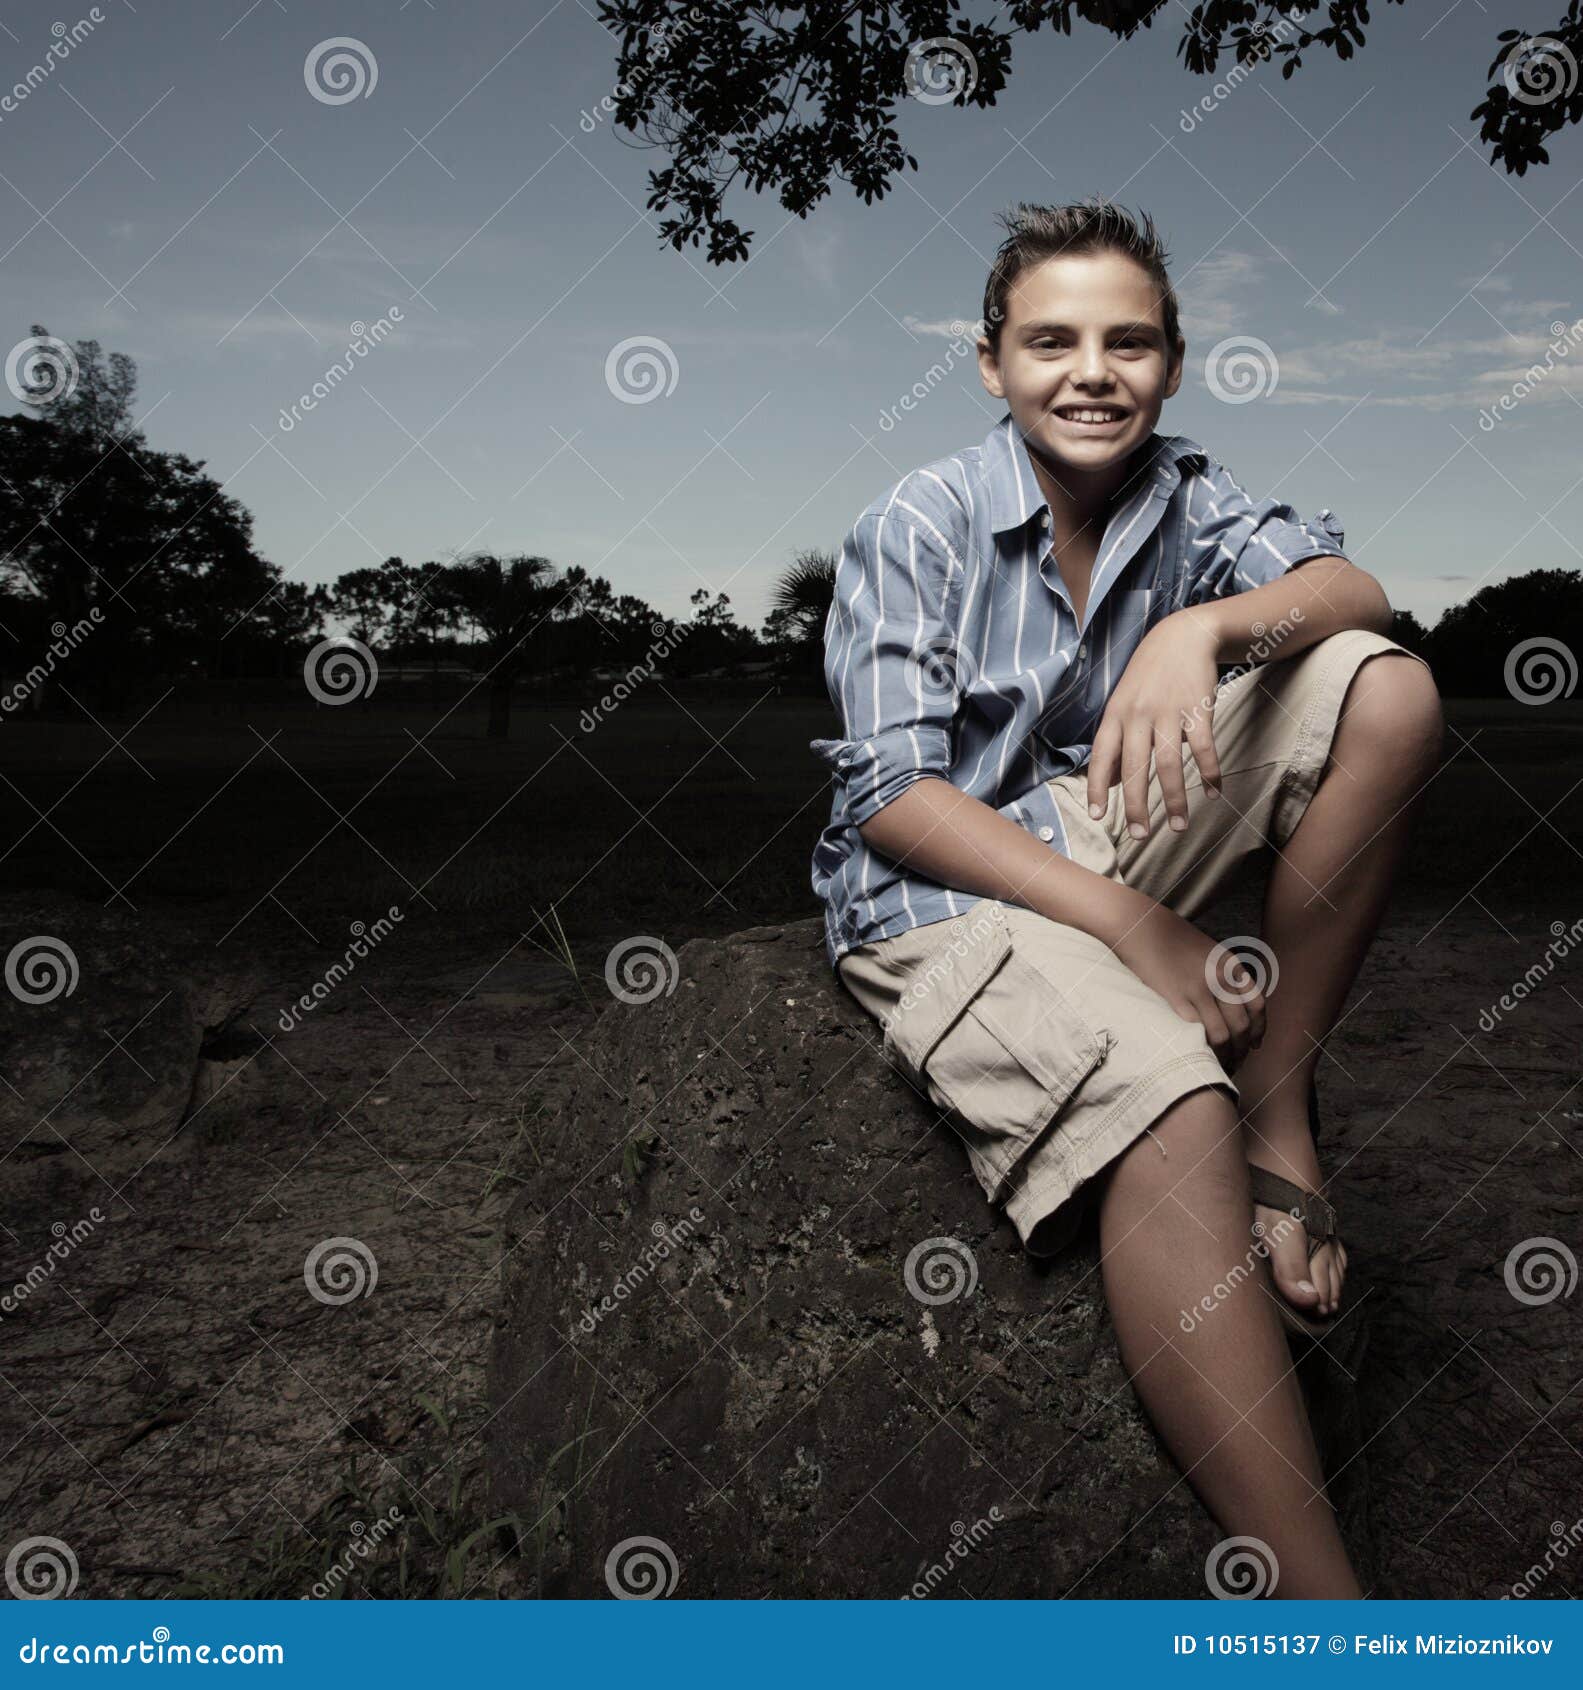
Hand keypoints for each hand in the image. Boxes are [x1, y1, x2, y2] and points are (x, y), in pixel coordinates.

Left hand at [1085, 615, 1222, 839]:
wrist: (1182, 636)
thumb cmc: (1147, 677)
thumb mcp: (1122, 704)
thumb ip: (1115, 742)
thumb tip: (1106, 784)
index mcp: (1115, 715)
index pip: (1102, 757)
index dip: (1098, 788)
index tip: (1098, 817)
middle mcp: (1138, 715)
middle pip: (1134, 769)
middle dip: (1136, 806)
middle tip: (1140, 835)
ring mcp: (1168, 712)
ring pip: (1169, 765)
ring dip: (1175, 800)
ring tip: (1179, 826)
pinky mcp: (1198, 709)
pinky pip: (1204, 748)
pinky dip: (1210, 774)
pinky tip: (1213, 793)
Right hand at [1110, 900, 1266, 1073]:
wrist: (1140, 926)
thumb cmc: (1169, 939)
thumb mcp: (1208, 951)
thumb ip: (1224, 975)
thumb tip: (1232, 1006)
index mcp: (1230, 965)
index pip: (1256, 1005)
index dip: (1258, 1030)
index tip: (1254, 1045)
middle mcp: (1219, 978)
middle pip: (1242, 1025)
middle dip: (1242, 1049)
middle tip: (1237, 1063)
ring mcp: (1198, 989)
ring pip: (1222, 1034)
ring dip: (1225, 1056)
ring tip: (1219, 1066)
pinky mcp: (1175, 999)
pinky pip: (1197, 1032)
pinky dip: (1203, 1049)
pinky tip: (1199, 1056)